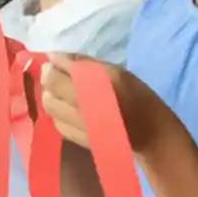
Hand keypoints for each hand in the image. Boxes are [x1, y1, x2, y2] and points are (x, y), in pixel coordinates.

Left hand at [40, 54, 162, 152]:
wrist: (149, 133)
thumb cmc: (137, 96)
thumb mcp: (115, 72)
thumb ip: (84, 64)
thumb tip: (56, 56)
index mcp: (98, 87)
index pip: (57, 76)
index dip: (51, 65)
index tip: (55, 59)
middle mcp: (85, 108)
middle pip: (49, 90)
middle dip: (48, 78)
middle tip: (56, 72)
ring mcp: (79, 127)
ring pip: (49, 106)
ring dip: (51, 94)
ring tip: (61, 89)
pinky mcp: (77, 140)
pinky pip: (56, 122)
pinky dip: (57, 111)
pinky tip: (67, 106)